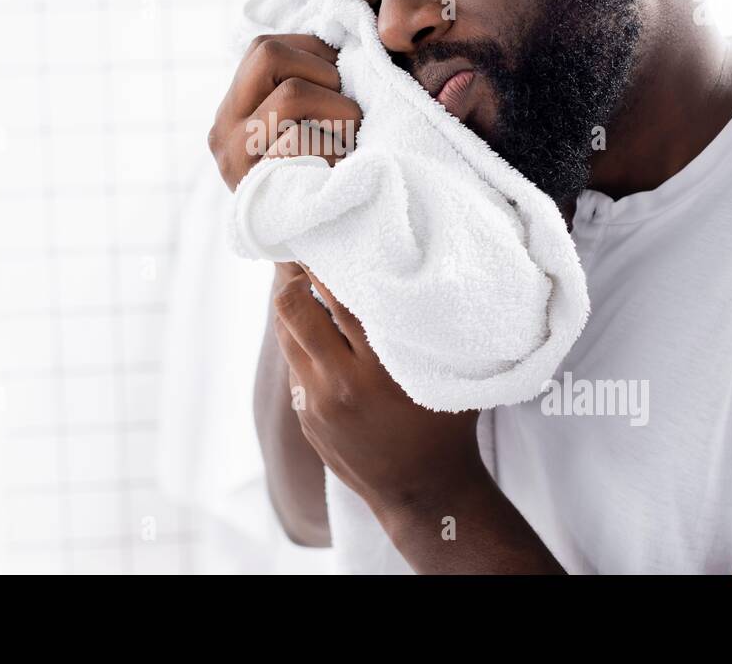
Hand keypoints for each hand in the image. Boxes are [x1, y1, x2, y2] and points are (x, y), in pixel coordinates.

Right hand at [207, 34, 360, 190]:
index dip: (312, 50)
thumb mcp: (296, 129)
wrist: (314, 252)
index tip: (340, 78)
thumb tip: (342, 31)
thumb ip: (300, 87)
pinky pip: (304, 140)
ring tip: (350, 139)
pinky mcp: (261, 185)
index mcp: (232, 109)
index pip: (264, 47)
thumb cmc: (318, 180)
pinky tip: (342, 166)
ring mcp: (237, 158)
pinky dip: (336, 146)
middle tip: (345, 107)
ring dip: (340, 109)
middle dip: (322, 70)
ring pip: (294, 94)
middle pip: (269, 54)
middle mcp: (223, 130)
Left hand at [272, 265, 485, 525]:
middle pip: (292, 309)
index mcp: (378, 367)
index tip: (329, 237)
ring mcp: (315, 403)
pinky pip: (293, 365)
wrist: (425, 494)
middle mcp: (339, 383)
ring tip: (309, 288)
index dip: (327, 261)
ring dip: (294, 309)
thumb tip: (408, 269)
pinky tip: (321, 334)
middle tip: (308, 258)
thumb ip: (426, 327)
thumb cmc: (447, 425)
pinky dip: (303, 344)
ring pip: (284, 335)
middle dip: (295, 278)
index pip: (337, 295)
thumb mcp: (446, 372)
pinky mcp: (305, 416)